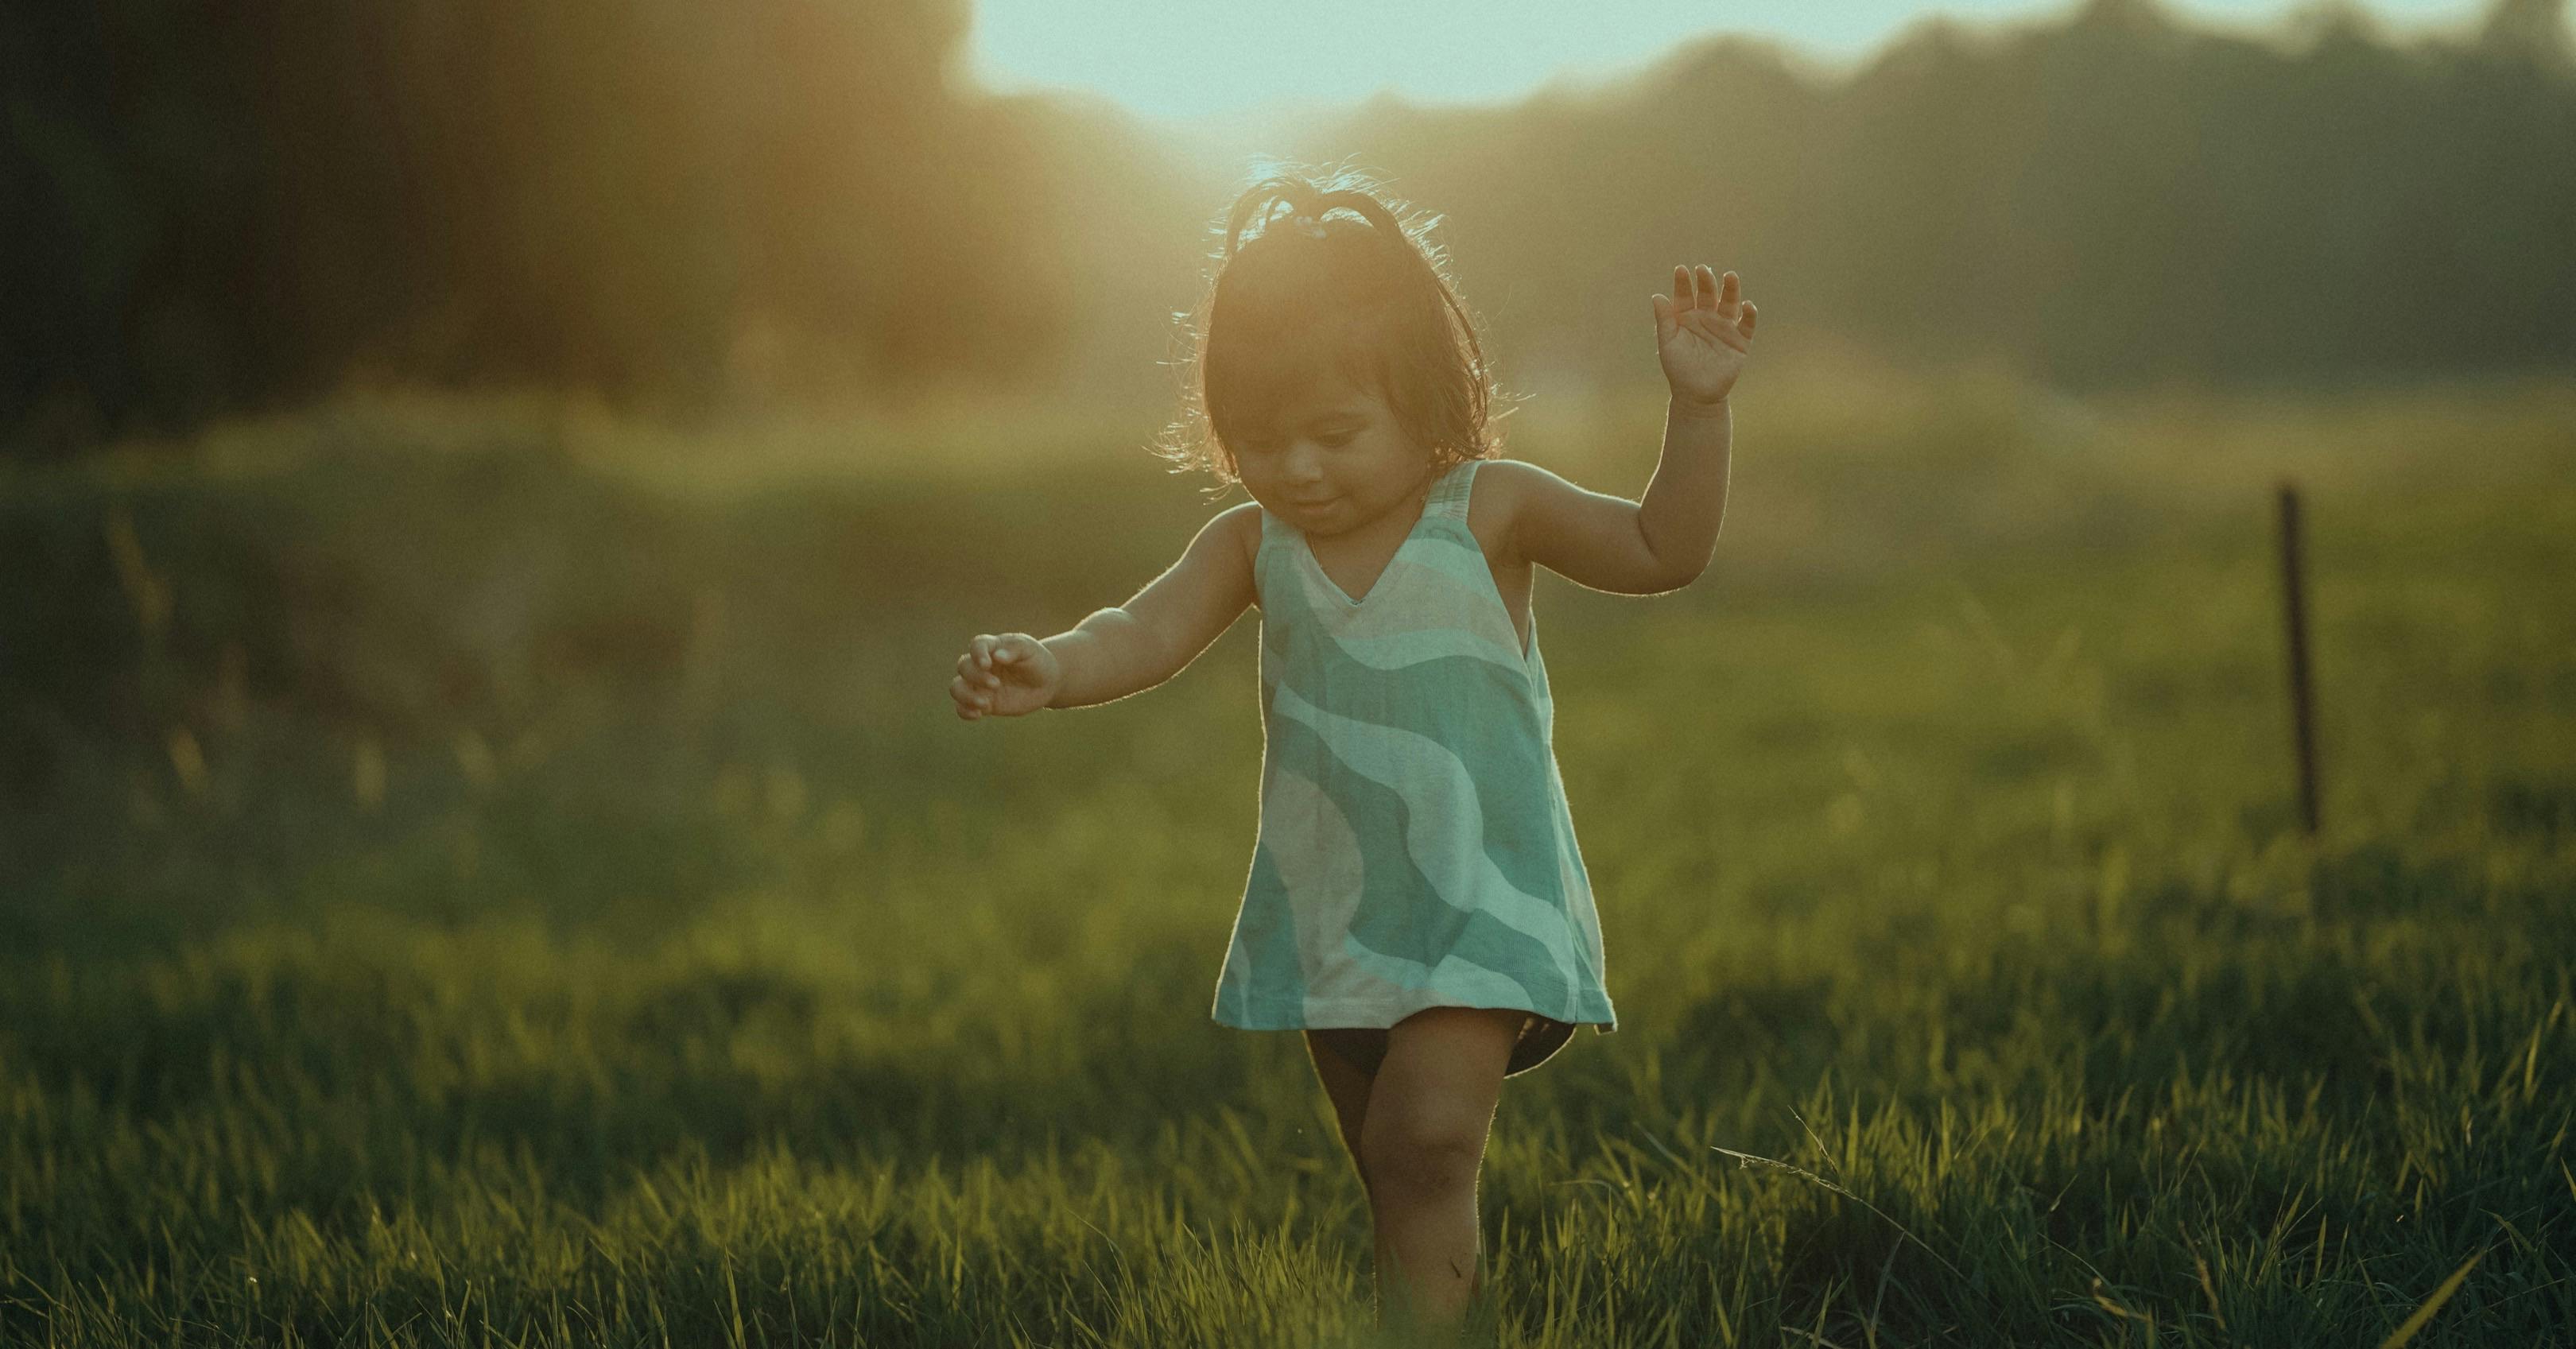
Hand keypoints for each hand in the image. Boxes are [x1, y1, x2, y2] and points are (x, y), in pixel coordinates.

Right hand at [950, 633, 1060, 719]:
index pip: (977, 645)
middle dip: (976, 676)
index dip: (978, 654)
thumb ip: (1014, 649)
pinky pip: (962, 708)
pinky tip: (978, 714)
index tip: (986, 664)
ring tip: (985, 704)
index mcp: (991, 647)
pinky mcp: (982, 703)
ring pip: (956, 688)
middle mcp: (980, 665)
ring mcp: (979, 685)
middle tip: (997, 684)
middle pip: (964, 667)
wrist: (1045, 682)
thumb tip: (997, 656)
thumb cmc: (1036, 660)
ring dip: (965, 696)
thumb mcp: (1029, 650)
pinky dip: (965, 711)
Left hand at [1651, 264, 1756, 408]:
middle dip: (1706, 281)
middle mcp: (1706, 318)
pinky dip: (1749, 314)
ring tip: (1730, 276)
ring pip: (1730, 303)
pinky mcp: (1740, 341)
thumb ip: (1664, 321)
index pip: (1685, 295)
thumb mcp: (1668, 344)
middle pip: (1708, 294)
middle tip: (1703, 269)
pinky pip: (1747, 324)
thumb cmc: (1679, 369)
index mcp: (1687, 317)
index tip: (1681, 270)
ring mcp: (1724, 328)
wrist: (1696, 395)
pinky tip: (1747, 305)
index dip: (1683, 283)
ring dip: (1731, 290)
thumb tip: (1657, 296)